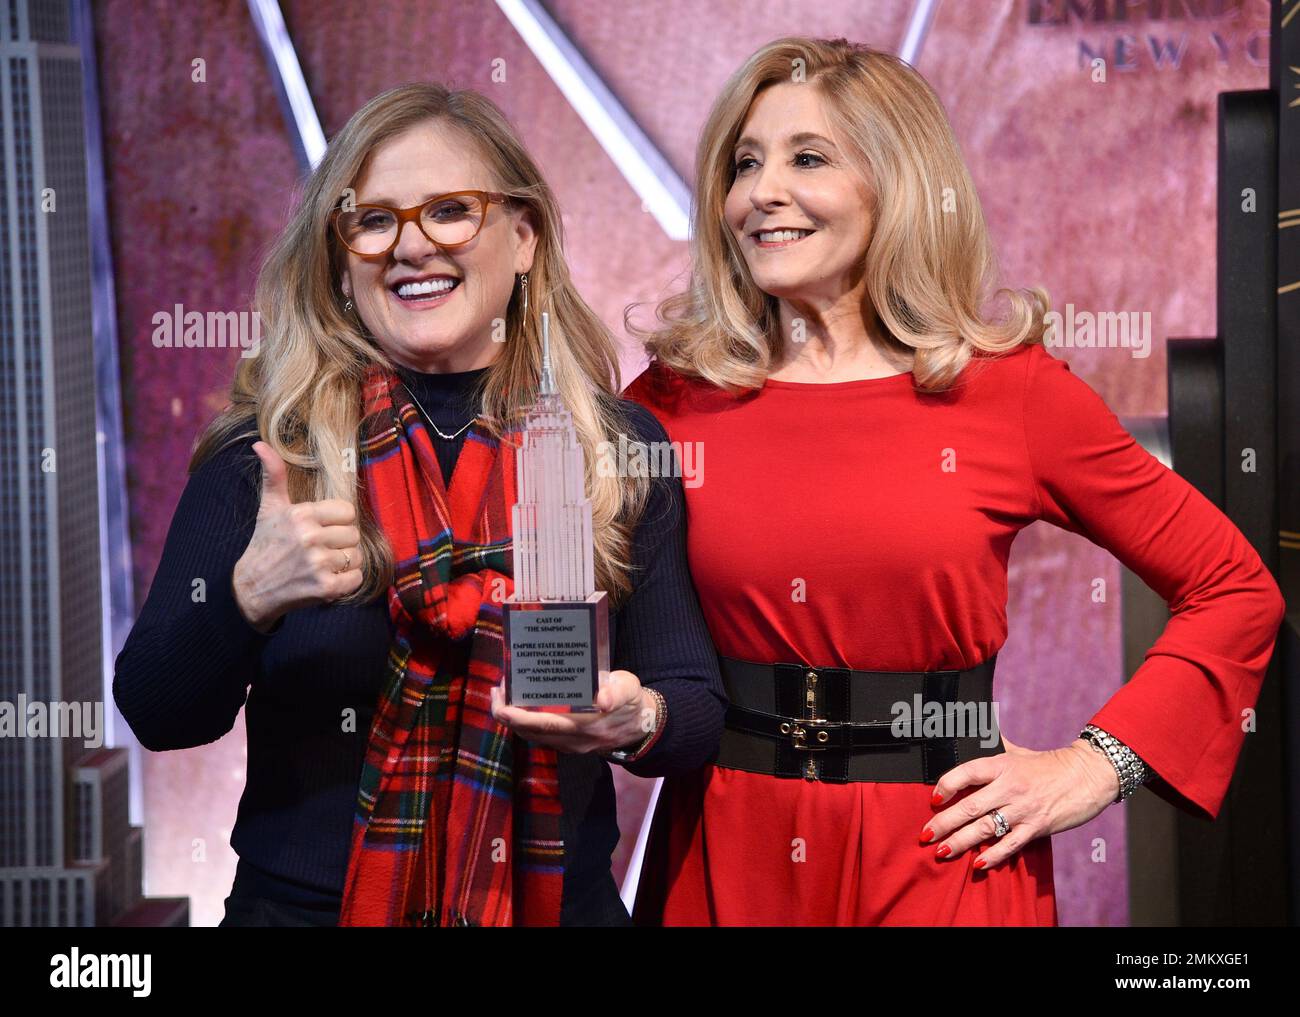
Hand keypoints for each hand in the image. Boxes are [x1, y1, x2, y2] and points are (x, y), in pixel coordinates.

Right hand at [231, 441, 362, 631]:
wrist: (251, 588)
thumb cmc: (265, 544)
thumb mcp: (269, 507)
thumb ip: (274, 475)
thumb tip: (260, 443)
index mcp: (301, 514)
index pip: (348, 511)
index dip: (338, 521)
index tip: (322, 529)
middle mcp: (310, 537)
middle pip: (354, 534)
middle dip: (341, 543)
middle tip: (320, 549)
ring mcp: (318, 563)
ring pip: (357, 556)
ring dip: (344, 563)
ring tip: (322, 565)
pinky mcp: (325, 587)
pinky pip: (357, 578)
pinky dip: (347, 582)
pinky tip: (327, 579)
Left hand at [489, 670, 657, 754]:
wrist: (641, 726)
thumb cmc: (631, 700)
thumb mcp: (629, 688)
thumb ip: (616, 692)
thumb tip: (602, 699)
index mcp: (586, 724)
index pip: (545, 724)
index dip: (519, 716)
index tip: (502, 702)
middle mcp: (574, 739)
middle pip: (531, 732)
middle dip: (507, 715)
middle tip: (497, 690)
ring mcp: (570, 745)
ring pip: (532, 736)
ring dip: (513, 719)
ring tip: (504, 694)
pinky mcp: (568, 745)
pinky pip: (540, 736)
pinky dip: (525, 723)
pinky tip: (521, 704)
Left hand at [920, 734, 1119, 869]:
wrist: (1087, 776)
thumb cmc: (1051, 764)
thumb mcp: (1018, 751)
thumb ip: (995, 746)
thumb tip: (976, 730)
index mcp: (1002, 766)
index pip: (966, 773)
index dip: (946, 785)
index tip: (933, 798)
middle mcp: (1009, 787)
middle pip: (969, 807)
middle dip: (944, 823)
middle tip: (925, 834)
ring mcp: (1023, 809)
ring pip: (985, 828)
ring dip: (960, 842)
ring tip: (942, 851)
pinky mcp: (1036, 827)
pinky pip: (1010, 845)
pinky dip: (993, 856)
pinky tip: (978, 864)